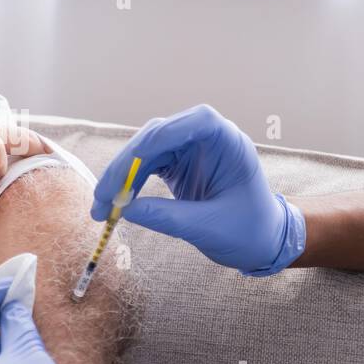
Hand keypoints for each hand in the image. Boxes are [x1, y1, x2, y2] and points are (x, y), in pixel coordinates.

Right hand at [91, 104, 304, 275]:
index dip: (157, 140)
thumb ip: (168, 217)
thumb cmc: (249, 231)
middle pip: (158, 135)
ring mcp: (190, 148)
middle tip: (102, 198)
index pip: (191, 123)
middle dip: (127, 165)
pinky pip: (146, 165)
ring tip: (101, 206)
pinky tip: (115, 202)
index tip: (128, 170)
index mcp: (228, 141)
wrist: (262, 240)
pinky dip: (129, 183)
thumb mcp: (209, 228)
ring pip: (146, 149)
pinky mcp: (177, 162)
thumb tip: (125, 210)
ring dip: (122, 175)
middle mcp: (207, 137)